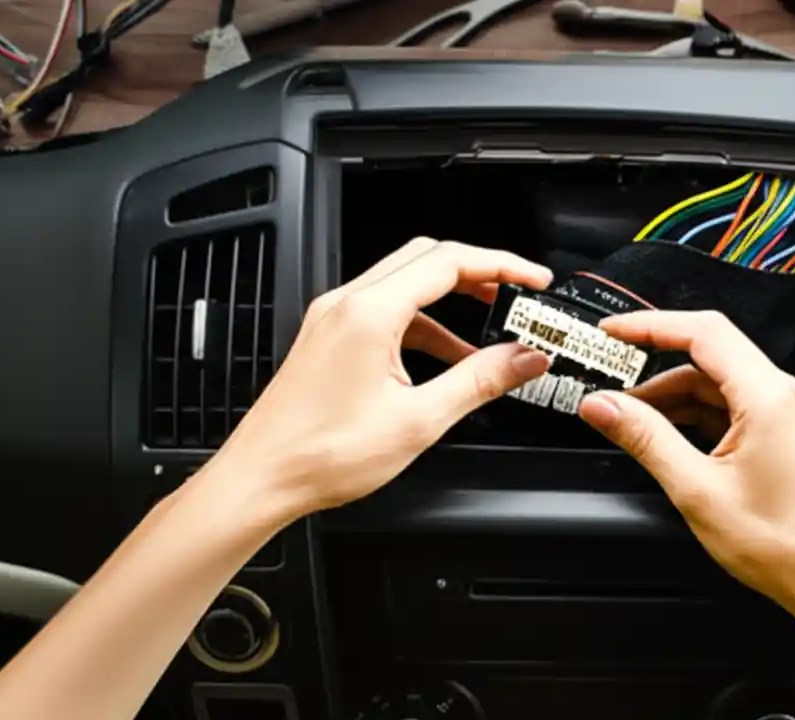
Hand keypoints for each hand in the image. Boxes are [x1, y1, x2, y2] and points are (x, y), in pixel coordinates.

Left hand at [201, 238, 552, 521]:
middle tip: (517, 295)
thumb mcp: (419, 420)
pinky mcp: (329, 339)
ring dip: (452, 302)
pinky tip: (447, 362)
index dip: (502, 265)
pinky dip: (424, 326)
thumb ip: (479, 381)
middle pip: (427, 259)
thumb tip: (524, 359)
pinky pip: (387, 313)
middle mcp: (347, 304)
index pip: (450, 261)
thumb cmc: (321, 454)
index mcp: (369, 313)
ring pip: (406, 284)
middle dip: (480, 272)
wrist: (261, 479)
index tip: (533, 279)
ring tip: (490, 339)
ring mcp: (334, 319)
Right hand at [577, 311, 794, 619]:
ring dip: (672, 396)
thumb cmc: (784, 545)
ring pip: (717, 383)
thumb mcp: (697, 490)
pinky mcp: (785, 434)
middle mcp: (784, 395)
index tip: (613, 331)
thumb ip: (645, 439)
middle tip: (611, 380)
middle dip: (654, 366)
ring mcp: (787, 413)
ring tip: (630, 420)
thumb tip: (604, 406)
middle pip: (707, 355)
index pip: (702, 331)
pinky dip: (695, 416)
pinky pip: (732, 406)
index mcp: (768, 396)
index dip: (650, 325)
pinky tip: (667, 437)